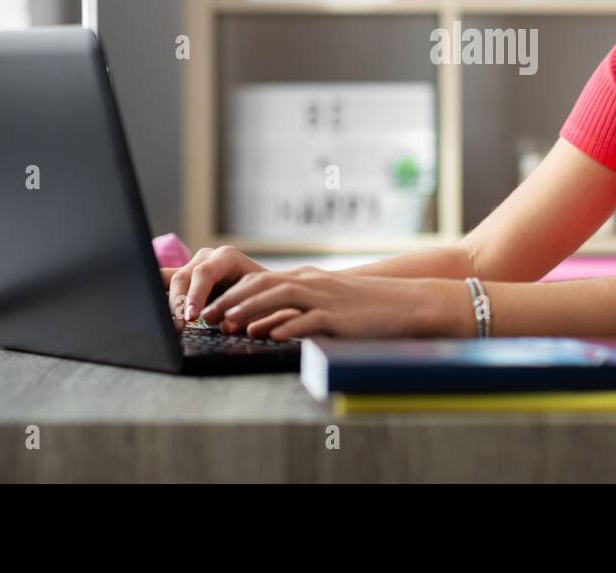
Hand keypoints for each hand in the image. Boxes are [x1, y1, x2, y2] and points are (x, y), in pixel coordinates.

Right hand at [166, 245, 271, 332]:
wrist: (266, 291)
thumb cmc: (265, 295)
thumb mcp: (259, 299)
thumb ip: (244, 310)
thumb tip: (226, 326)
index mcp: (226, 257)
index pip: (204, 272)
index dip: (196, 294)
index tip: (192, 316)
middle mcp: (206, 259)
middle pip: (182, 277)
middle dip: (178, 303)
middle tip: (179, 328)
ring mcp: (192, 268)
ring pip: (167, 281)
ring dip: (166, 304)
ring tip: (171, 327)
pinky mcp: (183, 281)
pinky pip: (164, 287)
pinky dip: (162, 303)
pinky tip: (161, 320)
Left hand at [198, 270, 467, 340]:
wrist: (407, 302)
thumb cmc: (368, 307)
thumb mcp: (330, 301)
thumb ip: (301, 308)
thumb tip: (269, 324)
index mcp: (307, 278)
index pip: (261, 280)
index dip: (233, 293)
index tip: (210, 306)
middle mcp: (312, 283)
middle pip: (263, 285)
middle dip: (232, 299)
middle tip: (208, 314)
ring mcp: (326, 298)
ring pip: (281, 297)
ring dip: (252, 310)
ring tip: (230, 323)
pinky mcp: (340, 316)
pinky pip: (309, 319)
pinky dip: (289, 326)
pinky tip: (272, 336)